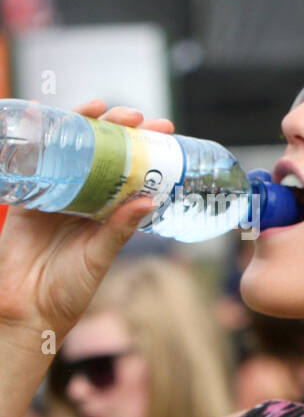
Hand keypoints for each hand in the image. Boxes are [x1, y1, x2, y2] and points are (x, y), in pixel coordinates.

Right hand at [0, 100, 174, 345]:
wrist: (27, 309)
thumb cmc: (69, 289)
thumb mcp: (100, 256)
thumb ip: (120, 229)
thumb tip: (150, 201)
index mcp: (107, 211)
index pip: (131, 171)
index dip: (146, 149)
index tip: (165, 130)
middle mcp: (84, 198)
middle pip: (102, 153)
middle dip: (118, 129)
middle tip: (137, 116)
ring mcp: (54, 194)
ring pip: (70, 151)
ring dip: (83, 125)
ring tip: (100, 107)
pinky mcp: (26, 196)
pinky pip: (31, 161)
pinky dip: (37, 136)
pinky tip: (43, 113)